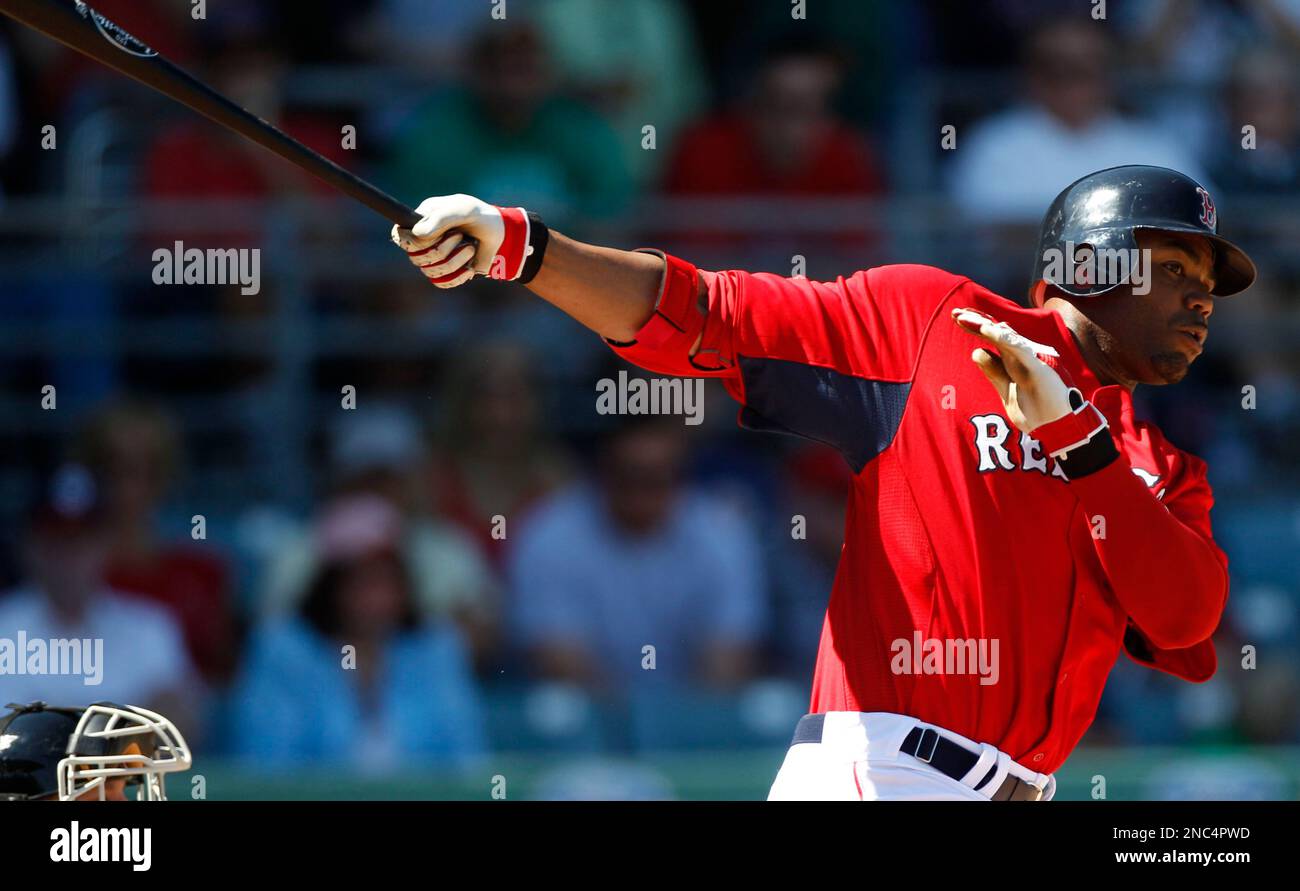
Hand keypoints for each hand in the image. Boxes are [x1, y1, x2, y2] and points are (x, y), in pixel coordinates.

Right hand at [391, 194, 525, 287]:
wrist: (498, 232)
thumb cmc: (477, 215)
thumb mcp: (462, 210)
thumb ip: (440, 218)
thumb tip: (417, 234)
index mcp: (419, 221)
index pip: (399, 237)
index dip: (413, 241)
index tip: (433, 235)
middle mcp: (422, 242)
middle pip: (416, 258)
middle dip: (441, 249)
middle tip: (460, 235)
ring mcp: (433, 259)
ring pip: (430, 272)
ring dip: (454, 261)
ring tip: (470, 248)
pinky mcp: (446, 273)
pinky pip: (441, 284)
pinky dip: (458, 276)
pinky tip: (469, 266)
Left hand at [952, 307, 1074, 433]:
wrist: (1057, 426)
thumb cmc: (1035, 409)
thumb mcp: (1006, 390)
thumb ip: (994, 372)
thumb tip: (976, 352)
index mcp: (1010, 360)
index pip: (990, 338)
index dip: (973, 326)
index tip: (955, 316)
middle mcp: (1019, 355)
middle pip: (995, 332)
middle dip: (975, 320)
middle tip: (954, 312)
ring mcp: (1028, 359)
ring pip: (1004, 336)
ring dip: (984, 325)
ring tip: (964, 318)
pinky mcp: (1036, 366)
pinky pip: (1017, 348)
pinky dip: (1002, 338)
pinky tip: (986, 330)